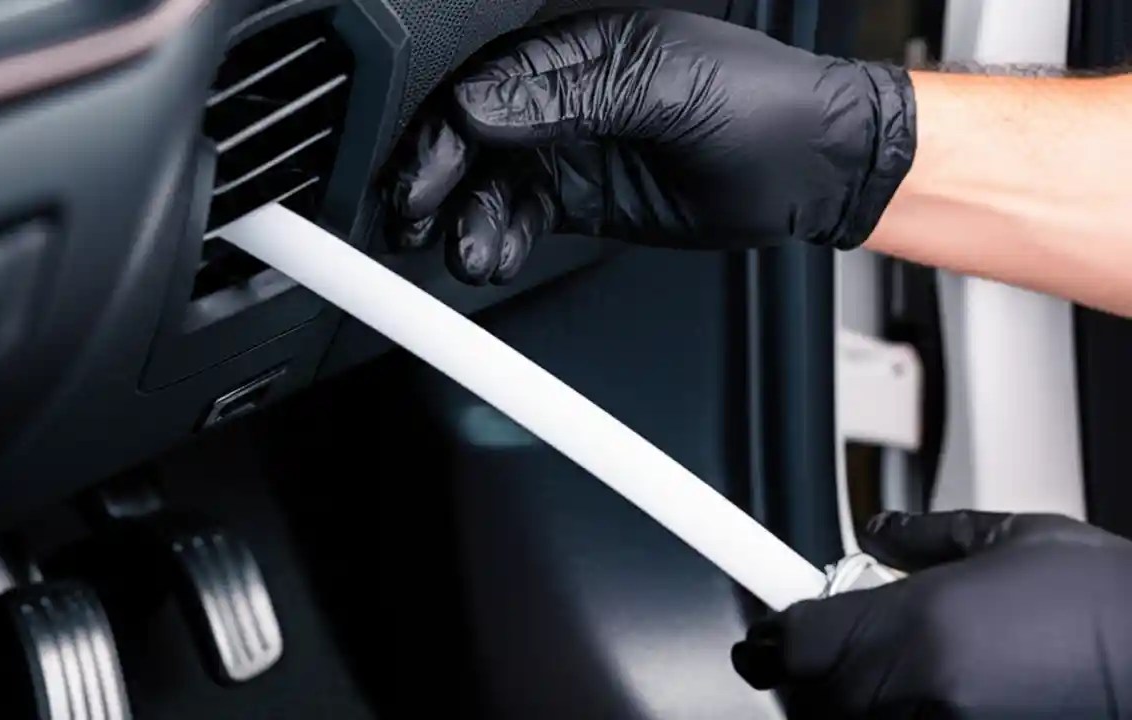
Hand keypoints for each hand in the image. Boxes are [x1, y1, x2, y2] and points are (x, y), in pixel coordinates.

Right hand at [386, 10, 915, 284]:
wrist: (815, 172)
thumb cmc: (763, 106)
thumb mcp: (668, 90)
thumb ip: (571, 95)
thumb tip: (483, 103)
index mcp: (579, 48)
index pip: (483, 81)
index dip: (442, 128)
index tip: (422, 173)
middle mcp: (563, 96)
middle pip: (472, 133)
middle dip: (437, 178)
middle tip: (414, 219)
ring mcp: (568, 147)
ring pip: (491, 182)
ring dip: (468, 219)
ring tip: (467, 254)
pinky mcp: (579, 196)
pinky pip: (522, 217)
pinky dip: (501, 239)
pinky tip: (495, 255)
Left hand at [732, 511, 1131, 717]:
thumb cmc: (1108, 603)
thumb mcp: (1013, 539)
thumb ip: (927, 537)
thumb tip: (878, 530)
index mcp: (919, 623)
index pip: (793, 640)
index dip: (769, 637)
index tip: (764, 634)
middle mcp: (921, 687)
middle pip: (811, 693)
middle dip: (809, 671)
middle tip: (831, 649)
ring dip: (849, 700)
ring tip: (889, 673)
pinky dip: (888, 717)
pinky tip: (922, 697)